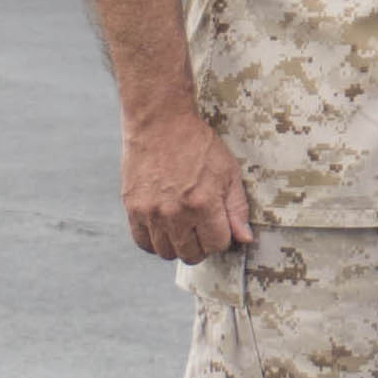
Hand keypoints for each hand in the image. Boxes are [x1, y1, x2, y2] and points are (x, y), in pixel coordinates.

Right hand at [122, 107, 252, 261]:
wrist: (160, 124)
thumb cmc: (199, 145)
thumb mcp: (229, 172)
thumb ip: (237, 208)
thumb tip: (244, 239)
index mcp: (203, 203)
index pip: (217, 245)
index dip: (222, 237)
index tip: (220, 225)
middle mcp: (175, 213)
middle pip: (191, 254)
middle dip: (202, 245)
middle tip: (203, 228)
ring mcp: (151, 212)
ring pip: (167, 252)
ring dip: (179, 245)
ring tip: (184, 227)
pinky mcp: (132, 209)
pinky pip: (143, 243)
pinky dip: (155, 241)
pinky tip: (165, 228)